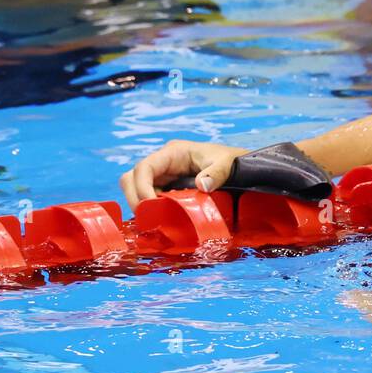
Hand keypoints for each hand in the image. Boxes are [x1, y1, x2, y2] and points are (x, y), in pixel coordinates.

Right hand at [119, 139, 246, 208]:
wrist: (239, 166)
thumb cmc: (232, 161)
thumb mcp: (227, 164)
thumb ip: (216, 174)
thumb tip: (202, 185)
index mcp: (173, 152)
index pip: (144, 167)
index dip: (141, 188)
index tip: (151, 206)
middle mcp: (163, 162)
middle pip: (132, 178)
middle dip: (135, 198)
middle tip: (149, 218)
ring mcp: (163, 175)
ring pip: (136, 188)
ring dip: (141, 205)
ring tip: (156, 220)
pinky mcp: (167, 187)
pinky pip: (149, 198)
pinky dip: (151, 209)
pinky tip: (163, 219)